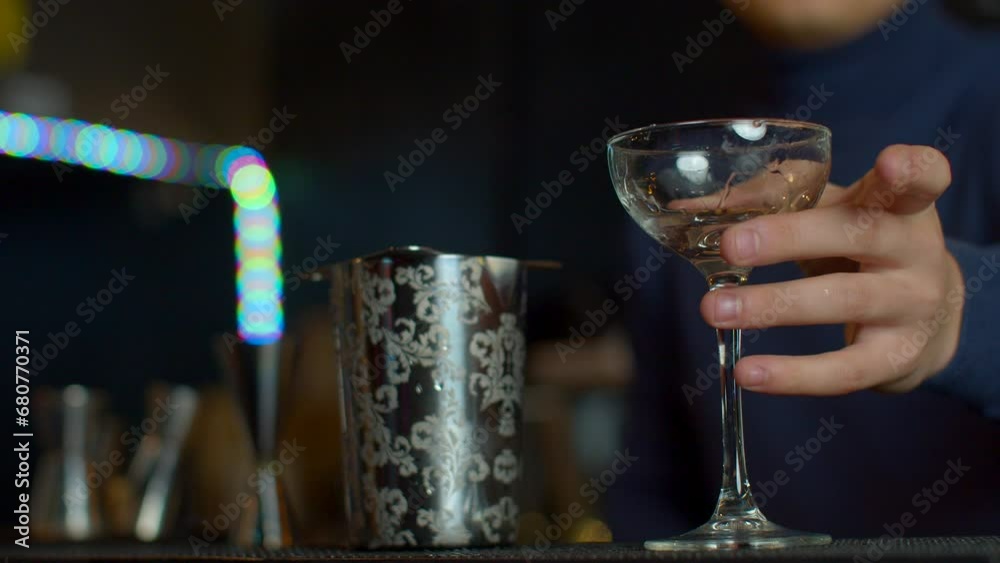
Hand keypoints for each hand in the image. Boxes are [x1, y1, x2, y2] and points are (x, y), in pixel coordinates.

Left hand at [699, 144, 964, 394]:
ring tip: (714, 309)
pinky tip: (747, 373)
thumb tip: (691, 209)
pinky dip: (792, 375)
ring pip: (843, 301)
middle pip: (858, 234)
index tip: (890, 161)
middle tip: (731, 245)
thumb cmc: (863, 250)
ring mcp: (912, 306)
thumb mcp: (836, 214)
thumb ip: (777, 200)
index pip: (923, 177)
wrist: (928, 322)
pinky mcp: (897, 359)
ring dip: (772, 306)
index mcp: (901, 204)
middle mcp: (916, 251)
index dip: (910, 169)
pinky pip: (843, 371)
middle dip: (791, 238)